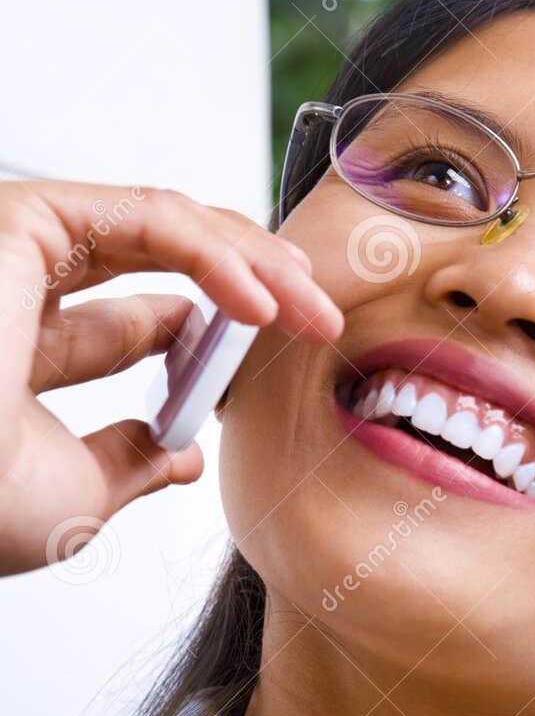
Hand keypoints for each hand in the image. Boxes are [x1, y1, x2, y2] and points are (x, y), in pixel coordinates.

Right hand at [0, 179, 343, 577]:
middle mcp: (18, 292)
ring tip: (314, 308)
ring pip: (164, 228)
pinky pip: (147, 220)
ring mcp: (20, 250)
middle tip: (321, 320)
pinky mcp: (26, 218)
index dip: (217, 337)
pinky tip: (265, 303)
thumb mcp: (74, 497)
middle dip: (253, 284)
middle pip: (162, 262)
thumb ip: (128, 466)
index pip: (138, 323)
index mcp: (23, 352)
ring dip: (251, 263)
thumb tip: (182, 458)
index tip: (280, 361)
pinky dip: (215, 255)